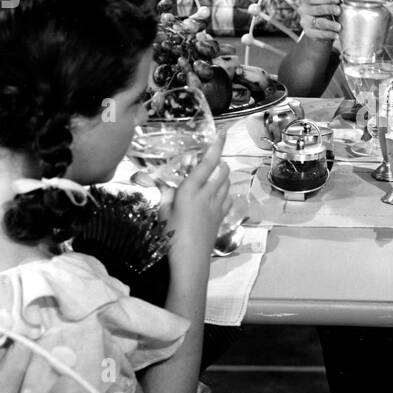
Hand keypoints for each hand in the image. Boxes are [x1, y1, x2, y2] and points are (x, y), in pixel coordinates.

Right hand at [161, 133, 231, 258]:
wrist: (191, 259)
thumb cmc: (171, 236)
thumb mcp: (163, 212)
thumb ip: (167, 195)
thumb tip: (166, 185)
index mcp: (190, 190)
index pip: (207, 163)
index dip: (216, 146)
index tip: (223, 134)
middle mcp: (207, 195)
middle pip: (222, 170)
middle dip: (219, 162)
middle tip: (211, 162)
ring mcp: (217, 206)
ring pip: (227, 183)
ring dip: (222, 176)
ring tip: (212, 177)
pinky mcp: (222, 217)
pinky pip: (228, 198)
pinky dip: (225, 192)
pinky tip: (218, 196)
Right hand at [298, 0, 340, 42]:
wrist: (319, 27)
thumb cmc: (323, 11)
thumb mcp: (328, 2)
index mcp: (307, 0)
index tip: (337, 0)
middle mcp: (304, 11)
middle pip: (316, 10)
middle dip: (329, 10)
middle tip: (339, 11)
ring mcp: (305, 23)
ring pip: (318, 23)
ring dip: (330, 25)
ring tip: (339, 26)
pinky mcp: (309, 33)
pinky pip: (319, 34)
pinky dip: (329, 34)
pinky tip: (336, 35)